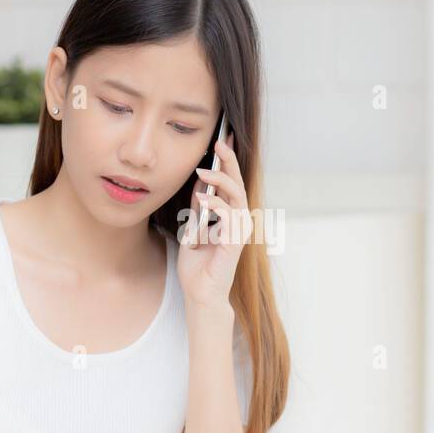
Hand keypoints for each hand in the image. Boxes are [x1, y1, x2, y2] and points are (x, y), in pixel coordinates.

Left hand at [177, 131, 252, 309]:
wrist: (200, 293)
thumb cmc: (198, 265)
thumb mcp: (193, 228)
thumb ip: (199, 208)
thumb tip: (199, 183)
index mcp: (231, 216)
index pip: (232, 183)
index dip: (229, 162)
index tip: (223, 140)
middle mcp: (239, 220)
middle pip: (238, 183)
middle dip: (230, 162)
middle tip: (220, 143)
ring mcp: (239, 230)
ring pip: (237, 195)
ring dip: (221, 180)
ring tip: (204, 170)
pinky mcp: (235, 241)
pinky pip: (229, 215)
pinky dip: (215, 204)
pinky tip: (200, 197)